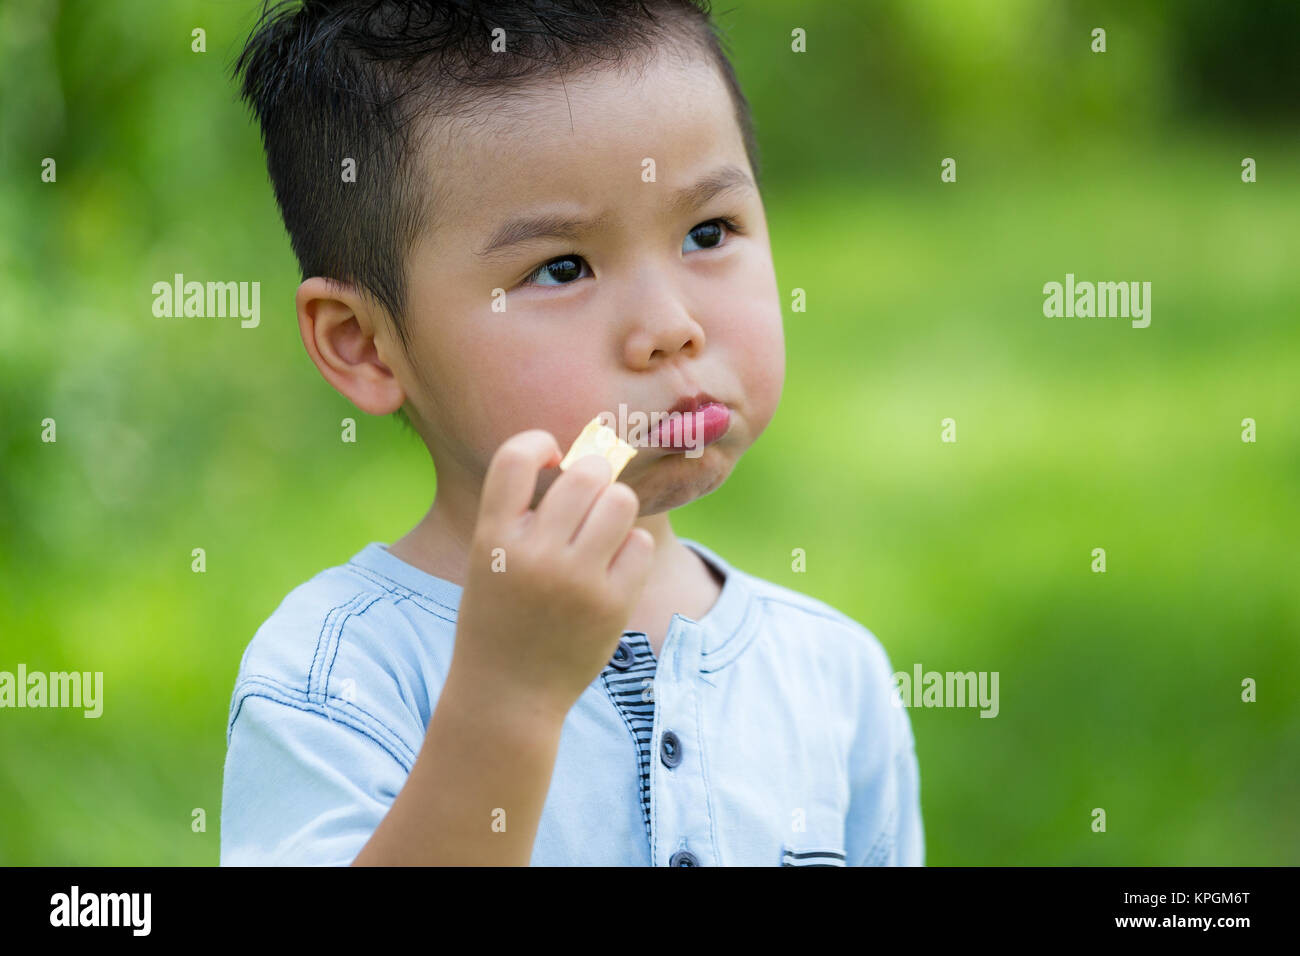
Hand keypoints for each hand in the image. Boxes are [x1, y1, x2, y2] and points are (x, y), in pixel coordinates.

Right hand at [451, 429, 655, 717]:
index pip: (515, 456)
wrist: (507, 696)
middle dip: (593, 473)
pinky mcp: (611, 604)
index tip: (550, 456)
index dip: (539, 443)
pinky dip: (630, 548)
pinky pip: (640, 544)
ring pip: (620, 500)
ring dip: (615, 505)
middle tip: (589, 494)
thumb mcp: (489, 560)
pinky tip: (612, 566)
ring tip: (603, 527)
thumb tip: (586, 459)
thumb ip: (524, 514)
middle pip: (585, 473)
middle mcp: (534, 554)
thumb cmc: (500, 616)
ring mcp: (576, 580)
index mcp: (493, 537)